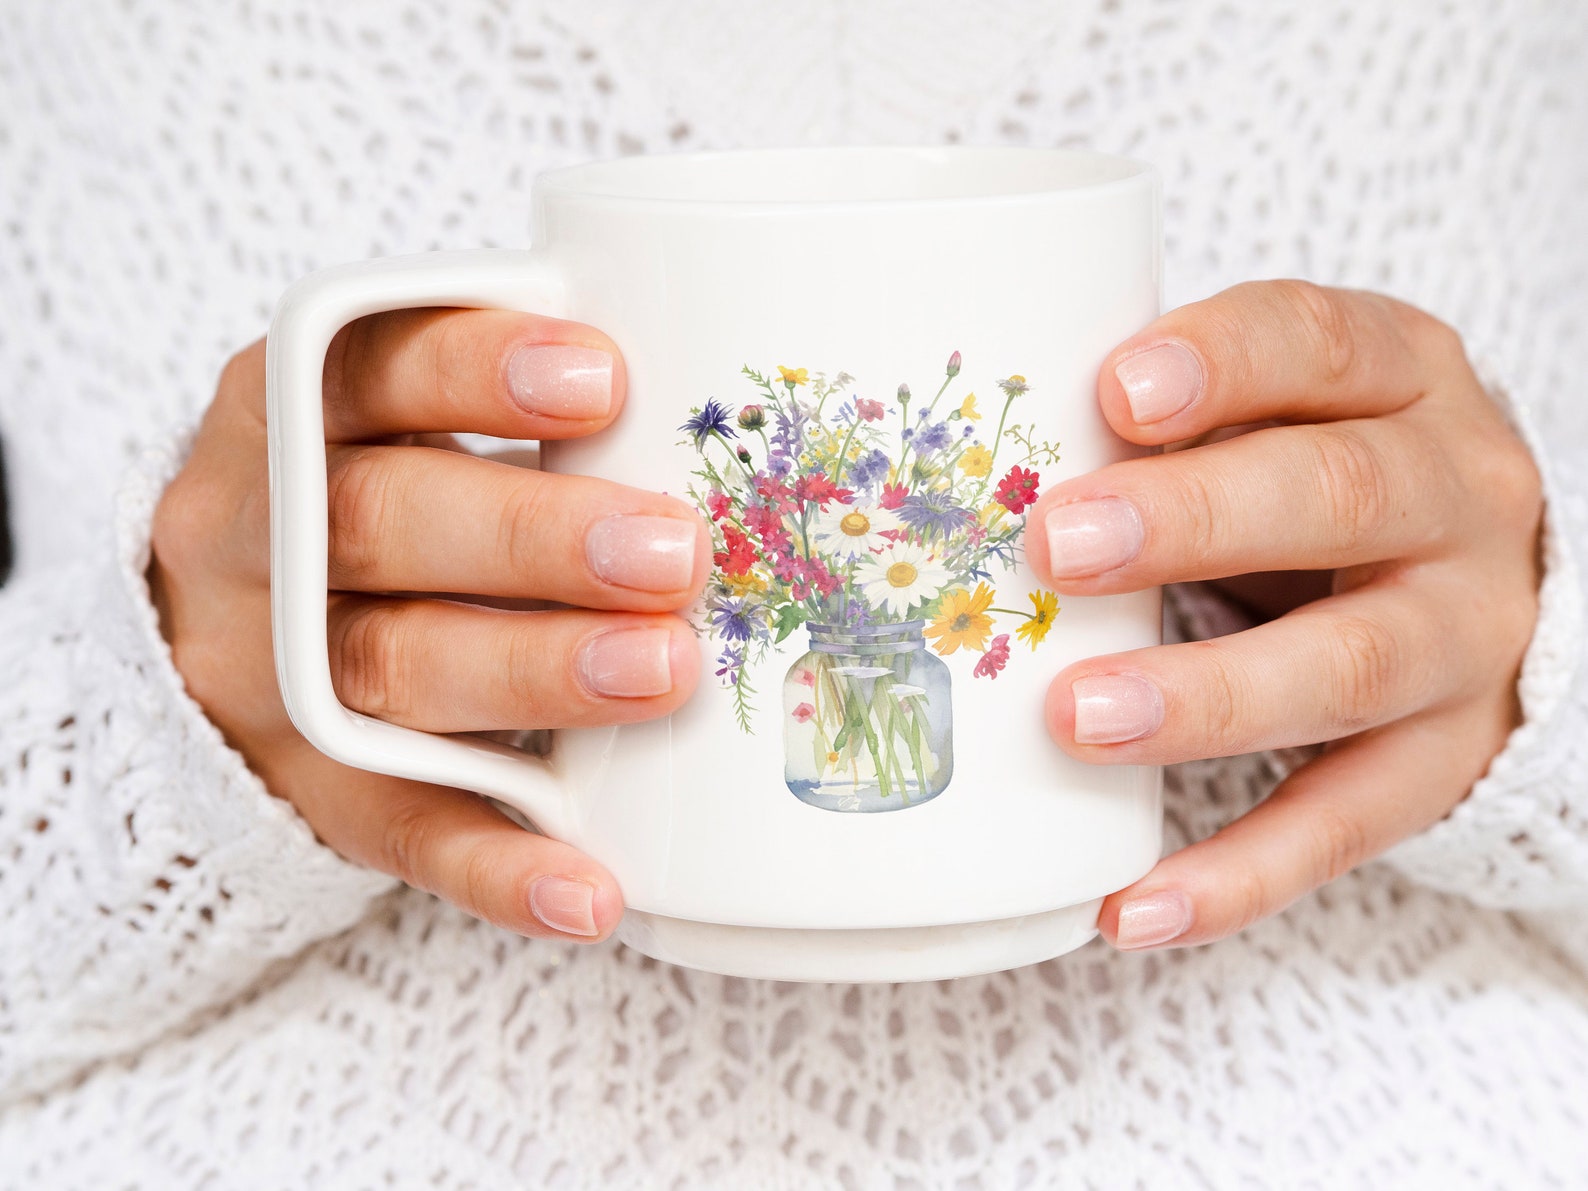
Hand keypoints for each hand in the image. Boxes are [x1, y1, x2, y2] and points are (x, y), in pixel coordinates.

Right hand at [148, 310, 707, 940]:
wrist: (220, 627)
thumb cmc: (377, 495)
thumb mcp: (400, 420)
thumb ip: (513, 407)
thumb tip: (718, 409)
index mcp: (291, 414)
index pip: (366, 369)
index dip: (474, 370)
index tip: (603, 382)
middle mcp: (259, 538)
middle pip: (377, 523)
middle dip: (531, 538)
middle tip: (672, 554)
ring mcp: (270, 673)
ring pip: (390, 670)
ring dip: (532, 676)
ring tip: (662, 673)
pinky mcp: (308, 790)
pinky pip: (397, 830)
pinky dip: (495, 865)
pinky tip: (591, 888)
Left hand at [1029, 281, 1543, 949]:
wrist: (1486, 580)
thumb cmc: (1319, 473)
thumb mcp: (1278, 411)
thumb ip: (1169, 420)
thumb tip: (971, 460)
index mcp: (1402, 380)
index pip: (1323, 346)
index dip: (1224, 363)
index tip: (1116, 394)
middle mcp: (1457, 500)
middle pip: (1339, 497)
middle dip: (1196, 521)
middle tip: (1060, 546)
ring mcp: (1466, 637)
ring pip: (1351, 667)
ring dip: (1208, 698)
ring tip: (1080, 721)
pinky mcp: (1447, 760)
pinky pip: (1347, 824)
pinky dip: (1239, 875)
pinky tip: (1132, 907)